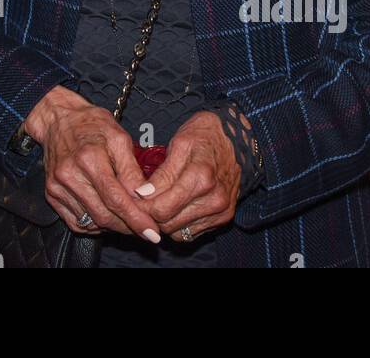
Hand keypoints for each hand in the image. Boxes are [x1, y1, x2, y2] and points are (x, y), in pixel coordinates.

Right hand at [24, 86, 160, 242]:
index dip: (136, 219)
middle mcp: (70, 175)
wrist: (58, 119)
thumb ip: (131, 169)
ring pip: (91, 222)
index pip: (116, 199)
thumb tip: (145, 198)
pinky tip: (106, 215)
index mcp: (89, 158)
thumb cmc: (92, 124)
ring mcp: (57, 187)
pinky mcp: (51, 194)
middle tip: (145, 230)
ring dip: (113, 227)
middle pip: (103, 215)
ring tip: (128, 220)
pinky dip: (95, 225)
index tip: (153, 233)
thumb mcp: (119, 137)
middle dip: (128, 227)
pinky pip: (77, 222)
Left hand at [142, 110, 240, 240]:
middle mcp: (213, 199)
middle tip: (140, 201)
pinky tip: (174, 207)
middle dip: (149, 214)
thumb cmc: (205, 136)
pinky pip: (192, 233)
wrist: (238, 141)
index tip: (131, 196)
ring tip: (156, 203)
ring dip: (163, 222)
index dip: (140, 204)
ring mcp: (220, 211)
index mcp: (201, 177)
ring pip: (178, 233)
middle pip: (168, 223)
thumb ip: (163, 172)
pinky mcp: (223, 219)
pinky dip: (178, 224)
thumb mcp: (180, 143)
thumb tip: (142, 194)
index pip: (160, 208)